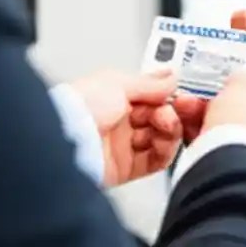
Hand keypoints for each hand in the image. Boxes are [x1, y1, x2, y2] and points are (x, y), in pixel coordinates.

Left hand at [68, 69, 182, 186]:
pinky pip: (155, 162)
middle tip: (173, 109)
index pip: (153, 97)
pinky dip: (166, 151)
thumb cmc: (79, 107)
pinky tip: (164, 142)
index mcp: (115, 97)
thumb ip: (149, 82)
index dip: (170, 96)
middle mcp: (120, 122)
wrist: (62, 139)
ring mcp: (122, 146)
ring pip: (161, 139)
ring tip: (166, 124)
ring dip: (170, 131)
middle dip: (171, 112)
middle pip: (160, 118)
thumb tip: (171, 77)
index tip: (183, 94)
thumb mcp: (118, 82)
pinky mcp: (125, 169)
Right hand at [172, 10, 245, 181]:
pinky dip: (209, 134)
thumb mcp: (242, 81)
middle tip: (211, 85)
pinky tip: (187, 122)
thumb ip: (242, 77)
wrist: (229, 164)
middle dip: (229, 96)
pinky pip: (228, 146)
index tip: (245, 65)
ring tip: (188, 102)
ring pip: (238, 127)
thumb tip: (238, 83)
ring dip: (212, 113)